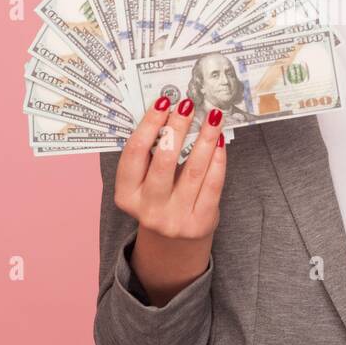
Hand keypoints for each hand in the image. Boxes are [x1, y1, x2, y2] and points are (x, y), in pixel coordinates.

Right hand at [112, 95, 227, 241]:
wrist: (175, 242)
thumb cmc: (159, 200)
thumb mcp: (144, 183)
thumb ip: (151, 155)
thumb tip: (170, 112)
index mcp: (126, 195)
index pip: (134, 153)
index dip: (149, 124)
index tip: (163, 102)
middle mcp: (148, 210)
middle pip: (164, 160)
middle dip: (177, 128)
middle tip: (188, 104)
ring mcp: (174, 219)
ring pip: (193, 170)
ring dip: (205, 138)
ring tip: (212, 116)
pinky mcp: (200, 223)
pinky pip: (212, 185)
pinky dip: (218, 160)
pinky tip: (219, 142)